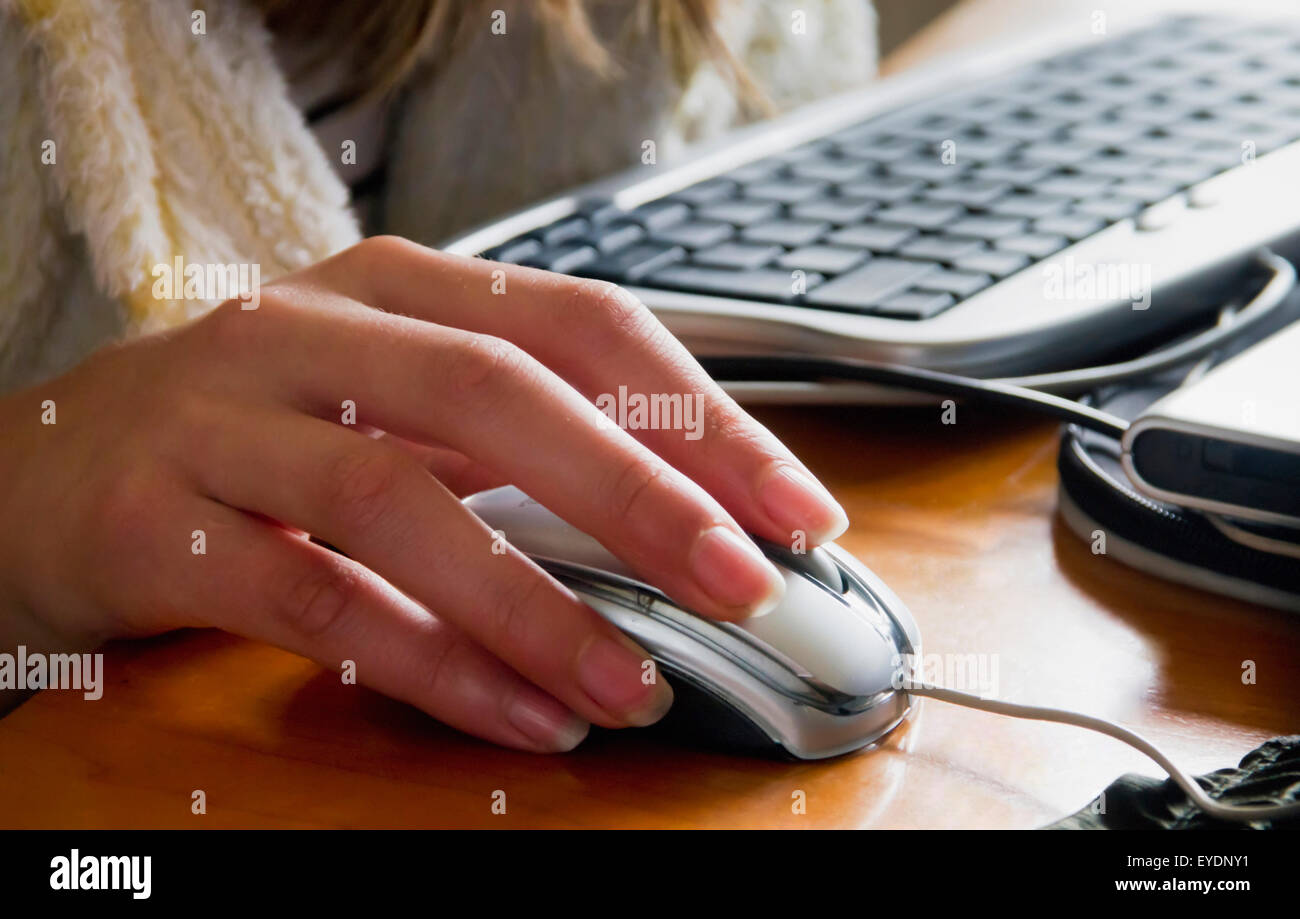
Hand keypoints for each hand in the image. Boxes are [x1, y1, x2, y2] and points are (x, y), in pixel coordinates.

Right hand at [0, 236, 847, 750]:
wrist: (41, 473)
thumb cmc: (255, 437)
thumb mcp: (393, 403)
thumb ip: (518, 444)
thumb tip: (689, 517)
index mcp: (395, 286)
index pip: (580, 324)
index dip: (700, 413)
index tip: (793, 506)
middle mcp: (307, 330)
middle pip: (500, 393)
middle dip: (641, 495)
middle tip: (744, 586)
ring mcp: (220, 417)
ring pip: (403, 499)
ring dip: (538, 602)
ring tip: (634, 686)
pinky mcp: (155, 519)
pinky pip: (315, 597)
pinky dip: (431, 660)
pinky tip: (516, 712)